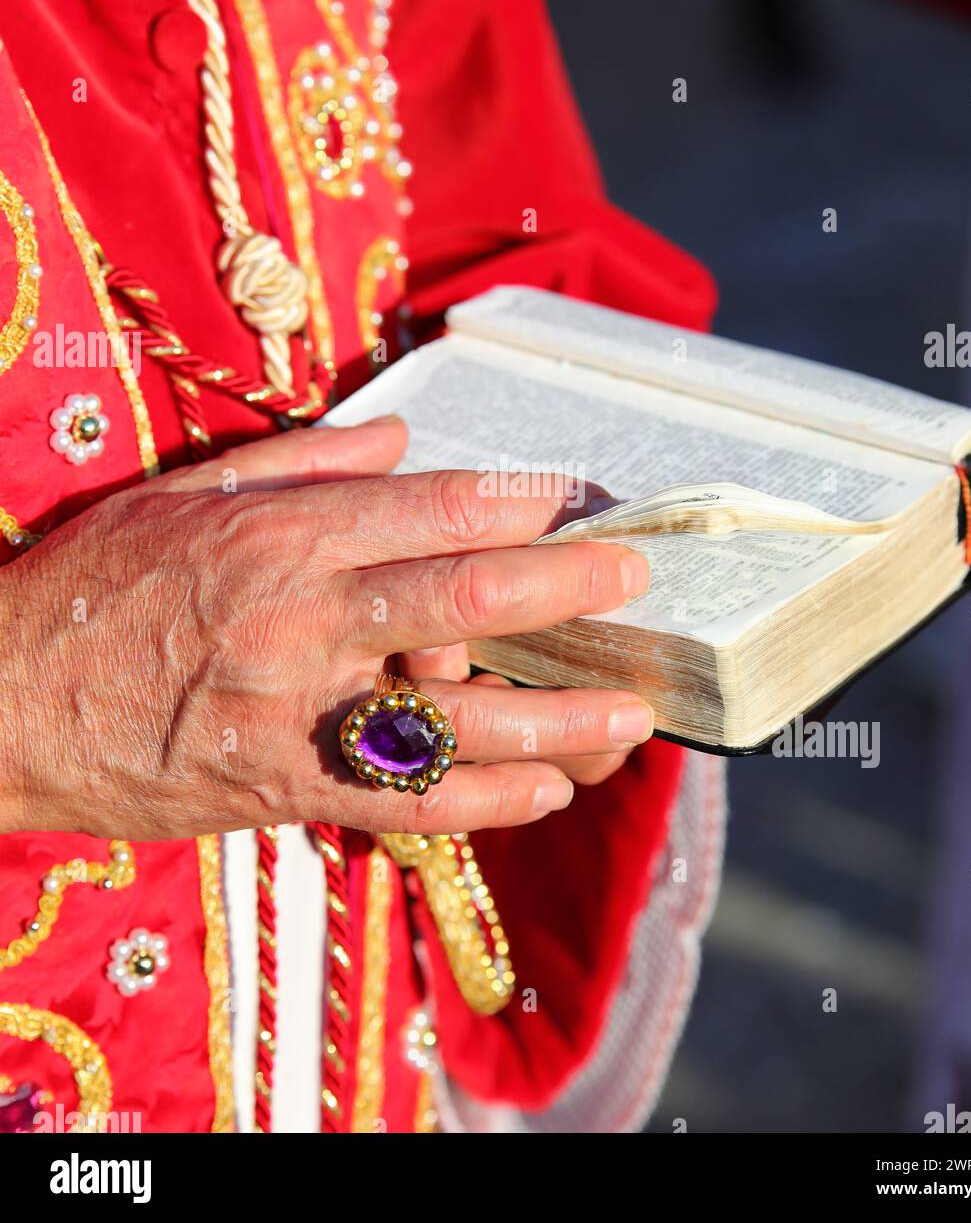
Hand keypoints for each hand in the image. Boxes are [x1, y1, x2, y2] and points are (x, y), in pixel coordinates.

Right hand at [0, 417, 652, 839]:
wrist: (2, 707)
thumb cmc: (91, 589)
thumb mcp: (179, 495)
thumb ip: (297, 462)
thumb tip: (402, 438)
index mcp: (280, 534)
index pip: (429, 506)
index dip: (516, 501)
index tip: (569, 501)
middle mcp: (302, 617)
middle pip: (467, 595)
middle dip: (567, 586)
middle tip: (634, 575)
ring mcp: (299, 713)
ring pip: (458, 716)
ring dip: (559, 717)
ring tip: (634, 715)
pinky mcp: (287, 790)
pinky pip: (409, 805)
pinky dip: (489, 802)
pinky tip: (549, 792)